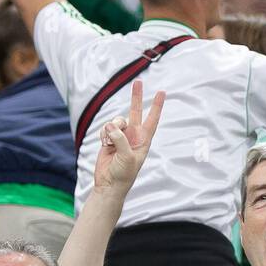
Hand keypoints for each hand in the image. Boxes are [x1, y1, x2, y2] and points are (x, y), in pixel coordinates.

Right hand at [92, 80, 165, 195]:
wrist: (109, 184)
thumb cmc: (123, 174)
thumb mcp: (126, 157)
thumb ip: (120, 139)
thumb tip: (111, 126)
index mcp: (143, 141)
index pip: (152, 120)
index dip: (157, 106)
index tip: (162, 92)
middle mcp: (133, 136)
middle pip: (135, 111)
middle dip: (136, 97)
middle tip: (138, 81)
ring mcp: (121, 137)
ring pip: (116, 120)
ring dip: (111, 128)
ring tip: (109, 142)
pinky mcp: (108, 139)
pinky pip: (105, 128)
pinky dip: (103, 135)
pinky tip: (104, 145)